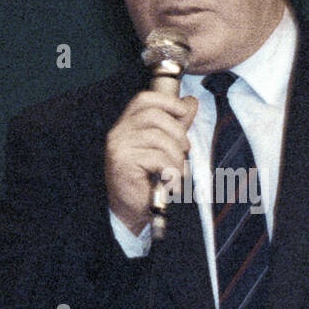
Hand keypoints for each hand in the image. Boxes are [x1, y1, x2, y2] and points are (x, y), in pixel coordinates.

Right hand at [105, 90, 198, 234]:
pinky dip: (171, 170)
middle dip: (177, 132)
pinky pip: (158, 158)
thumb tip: (190, 102)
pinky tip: (170, 180)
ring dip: (176, 156)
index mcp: (126, 125)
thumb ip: (176, 124)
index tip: (184, 111)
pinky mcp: (123, 162)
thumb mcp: (165, 146)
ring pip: (158, 138)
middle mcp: (119, 132)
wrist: (132, 210)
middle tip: (184, 151)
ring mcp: (119, 147)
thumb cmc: (147, 179)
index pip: (144, 99)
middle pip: (154, 115)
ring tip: (177, 171)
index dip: (167, 101)